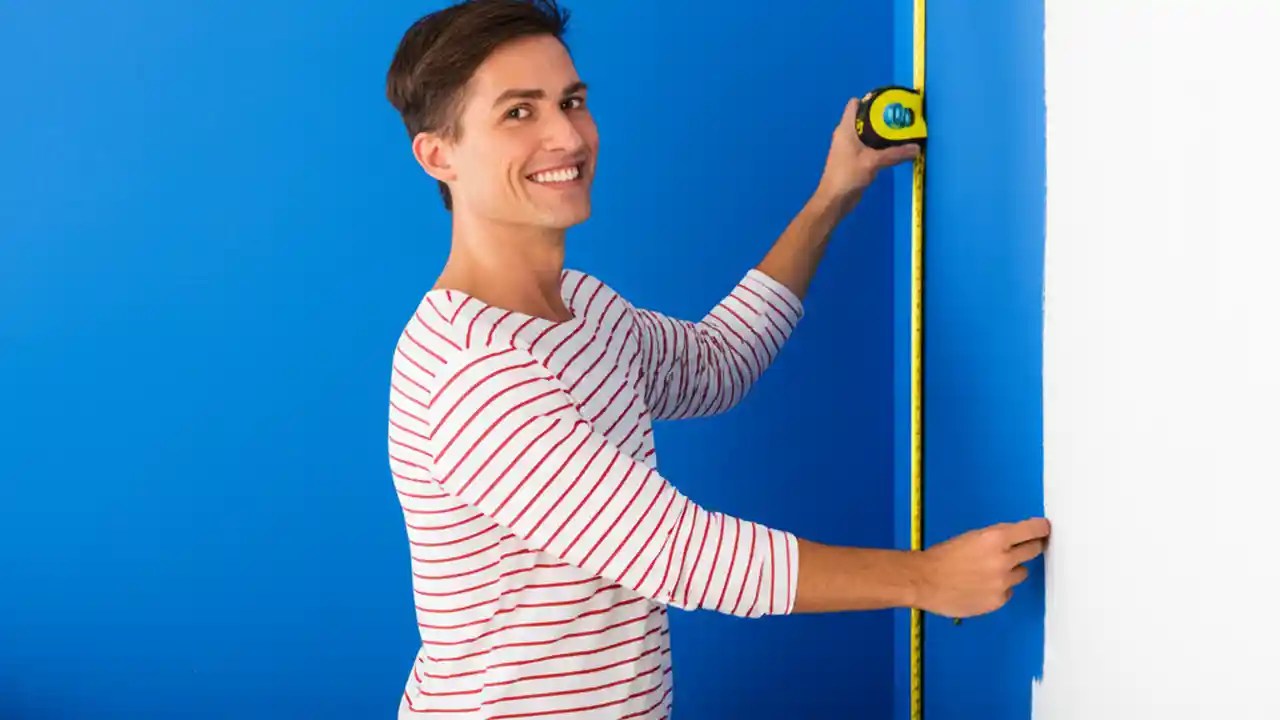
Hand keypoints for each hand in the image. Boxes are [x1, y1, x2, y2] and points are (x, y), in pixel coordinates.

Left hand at [815, 94, 919, 204]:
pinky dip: (879, 145)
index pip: (854, 104)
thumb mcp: (873, 162)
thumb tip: (916, 148)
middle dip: (881, 117)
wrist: (834, 200)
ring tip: (901, 132)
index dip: (870, 100)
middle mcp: (846, 134)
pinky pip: (868, 146)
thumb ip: (895, 154)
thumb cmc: (848, 175)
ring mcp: (849, 148)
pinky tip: (893, 149)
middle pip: (864, 118)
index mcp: (845, 128)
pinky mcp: (853, 160)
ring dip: (882, 133)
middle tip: (901, 118)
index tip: (889, 103)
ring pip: (867, 133)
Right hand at [916, 518, 1050, 618]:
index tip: (1044, 529)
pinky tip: (981, 586)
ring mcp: (1003, 583)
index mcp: (996, 538)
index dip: (1040, 528)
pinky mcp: (998, 600)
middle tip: (1024, 548)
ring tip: (989, 571)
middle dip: (1030, 547)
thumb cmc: (942, 556)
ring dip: (1011, 570)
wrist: (924, 581)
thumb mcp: (971, 537)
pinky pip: (1008, 591)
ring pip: (1021, 573)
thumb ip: (996, 539)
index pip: (1032, 530)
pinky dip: (999, 588)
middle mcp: (1004, 560)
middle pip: (1033, 550)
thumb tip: (1016, 541)